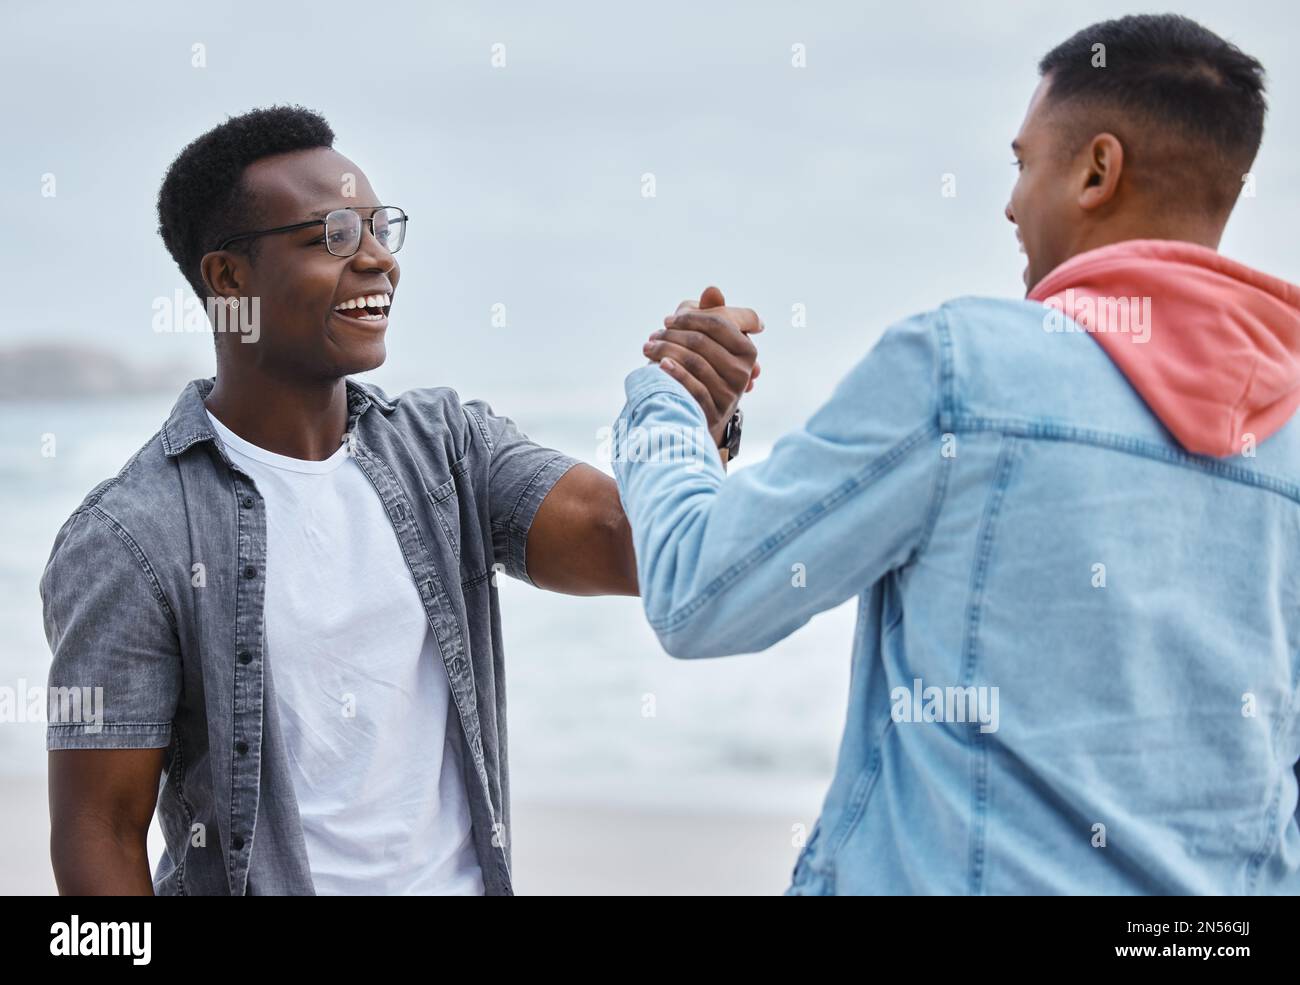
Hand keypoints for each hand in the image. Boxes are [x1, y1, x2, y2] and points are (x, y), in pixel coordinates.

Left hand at [642, 286, 762, 447]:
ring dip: (666, 351)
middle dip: (672, 335)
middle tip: (653, 335)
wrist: (699, 411)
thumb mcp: (709, 340)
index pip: (719, 322)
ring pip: (696, 362)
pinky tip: (660, 365)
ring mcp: (731, 393)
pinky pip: (694, 386)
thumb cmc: (703, 368)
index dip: (691, 318)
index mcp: (747, 349)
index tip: (669, 320)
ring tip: (648, 348)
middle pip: (702, 341)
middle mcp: (743, 371)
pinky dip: (675, 373)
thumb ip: (711, 313)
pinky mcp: (715, 410)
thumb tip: (712, 290)